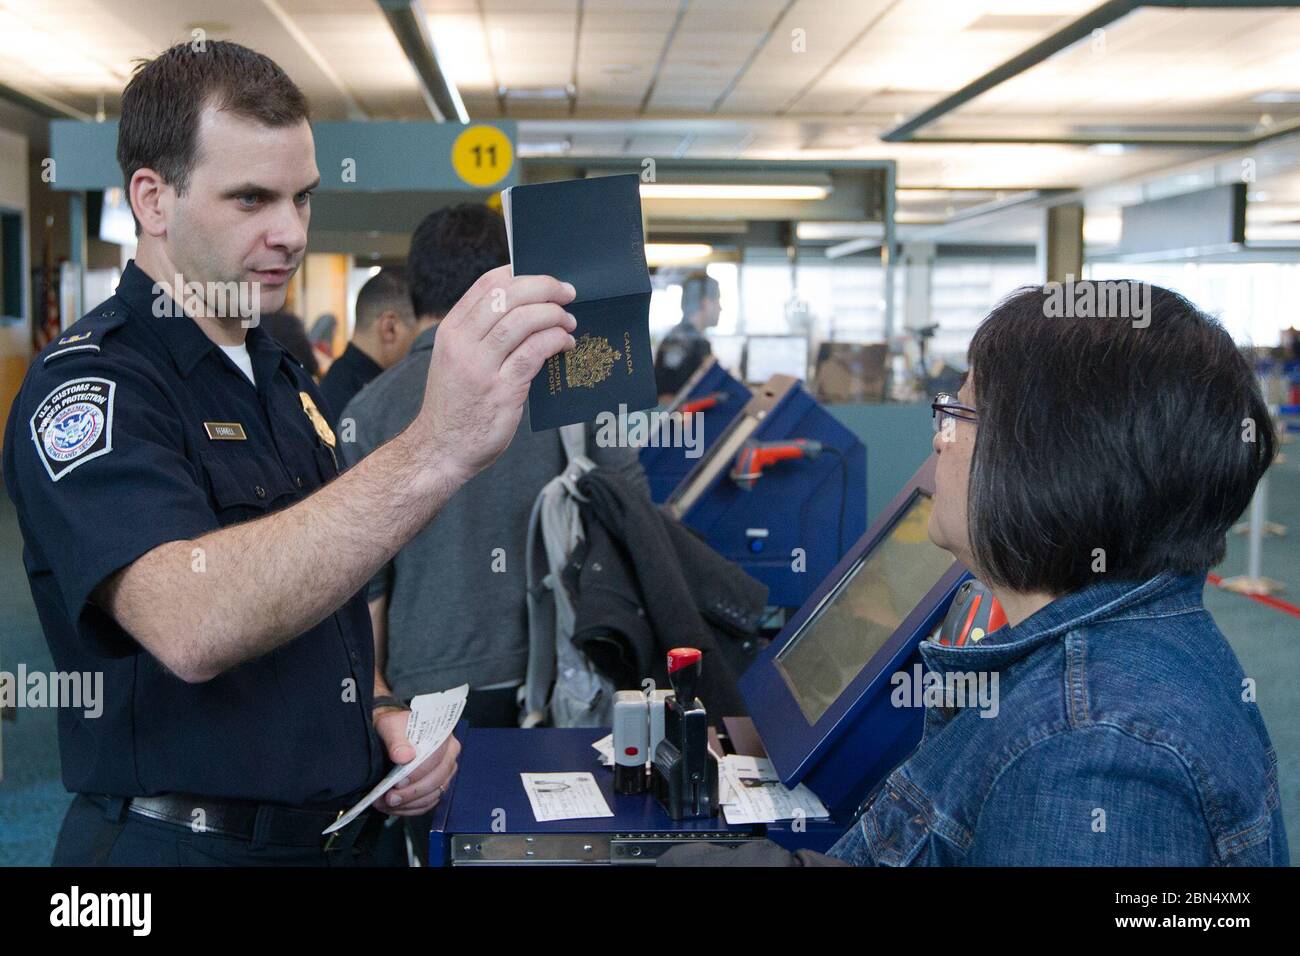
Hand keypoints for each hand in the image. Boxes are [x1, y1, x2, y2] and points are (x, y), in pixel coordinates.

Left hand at [373, 708, 459, 815]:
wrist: (394, 733)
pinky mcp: (438, 786)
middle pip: (436, 780)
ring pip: (432, 795)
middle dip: (411, 793)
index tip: (398, 782)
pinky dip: (410, 809)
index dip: (417, 773)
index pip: (435, 759)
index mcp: (443, 737)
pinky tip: (395, 807)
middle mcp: (449, 755)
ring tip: (386, 803)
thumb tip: (404, 756)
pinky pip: (428, 804)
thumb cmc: (395, 726)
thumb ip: (396, 740)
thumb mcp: (390, 726)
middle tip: (389, 798)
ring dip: (408, 804)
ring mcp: (446, 773)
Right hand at [414, 264, 576, 481]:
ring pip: (522, 320)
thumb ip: (482, 334)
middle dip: (544, 287)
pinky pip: (534, 352)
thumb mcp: (456, 360)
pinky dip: (555, 340)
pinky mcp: (502, 390)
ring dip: (554, 314)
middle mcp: (462, 344)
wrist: (441, 449)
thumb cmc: (456, 405)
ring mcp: (481, 367)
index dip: (520, 273)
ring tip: (569, 321)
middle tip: (567, 293)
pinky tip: (566, 343)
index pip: (487, 285)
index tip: (544, 278)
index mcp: (451, 331)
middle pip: (507, 296)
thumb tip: (527, 308)